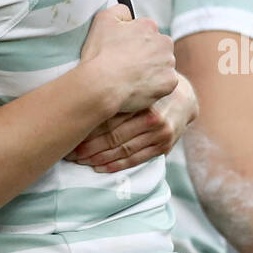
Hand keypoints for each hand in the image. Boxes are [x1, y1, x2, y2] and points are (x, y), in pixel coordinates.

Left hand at [66, 74, 199, 171]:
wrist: (183, 98)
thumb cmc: (148, 89)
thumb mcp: (134, 84)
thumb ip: (113, 89)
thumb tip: (78, 86)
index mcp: (142, 100)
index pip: (108, 118)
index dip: (87, 129)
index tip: (69, 136)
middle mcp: (153, 118)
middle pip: (113, 137)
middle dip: (89, 148)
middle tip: (70, 154)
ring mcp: (160, 134)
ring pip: (123, 151)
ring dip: (99, 159)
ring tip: (80, 162)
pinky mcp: (164, 146)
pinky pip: (136, 160)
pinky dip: (116, 165)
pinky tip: (99, 168)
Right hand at [79, 4, 178, 114]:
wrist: (102, 85)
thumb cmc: (100, 55)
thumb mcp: (103, 20)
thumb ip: (120, 11)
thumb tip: (128, 15)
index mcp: (149, 26)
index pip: (145, 33)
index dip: (132, 44)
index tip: (122, 52)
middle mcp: (163, 41)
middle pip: (157, 49)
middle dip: (145, 56)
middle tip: (126, 67)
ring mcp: (168, 62)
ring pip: (161, 66)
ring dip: (150, 71)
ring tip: (130, 79)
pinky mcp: (169, 82)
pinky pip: (163, 84)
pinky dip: (153, 87)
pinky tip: (136, 88)